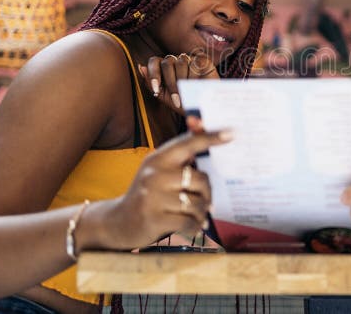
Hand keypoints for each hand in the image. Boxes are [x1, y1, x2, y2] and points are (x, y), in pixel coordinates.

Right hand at [96, 116, 231, 249]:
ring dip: (201, 213)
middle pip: (200, 180)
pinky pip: (189, 222)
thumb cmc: (148, 194)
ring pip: (197, 204)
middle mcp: (154, 174)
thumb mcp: (159, 172)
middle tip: (206, 202)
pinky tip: (192, 227)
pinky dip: (195, 227)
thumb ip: (180, 156)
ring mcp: (152, 197)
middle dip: (207, 194)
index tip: (233, 133)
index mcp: (158, 159)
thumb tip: (200, 123)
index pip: (188, 143)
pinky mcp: (153, 218)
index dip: (211, 137)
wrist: (117, 222)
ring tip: (197, 216)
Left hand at [138, 49, 218, 113]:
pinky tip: (196, 85)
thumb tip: (140, 67)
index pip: (154, 62)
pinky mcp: (203, 60)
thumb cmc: (183, 101)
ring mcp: (189, 59)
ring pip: (180, 62)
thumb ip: (150, 83)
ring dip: (183, 80)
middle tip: (176, 97)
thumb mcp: (164, 96)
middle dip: (170, 82)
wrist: (203, 107)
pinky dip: (194, 77)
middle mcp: (176, 60)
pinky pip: (194, 63)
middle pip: (167, 62)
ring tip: (187, 92)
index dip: (153, 74)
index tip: (156, 89)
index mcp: (164, 67)